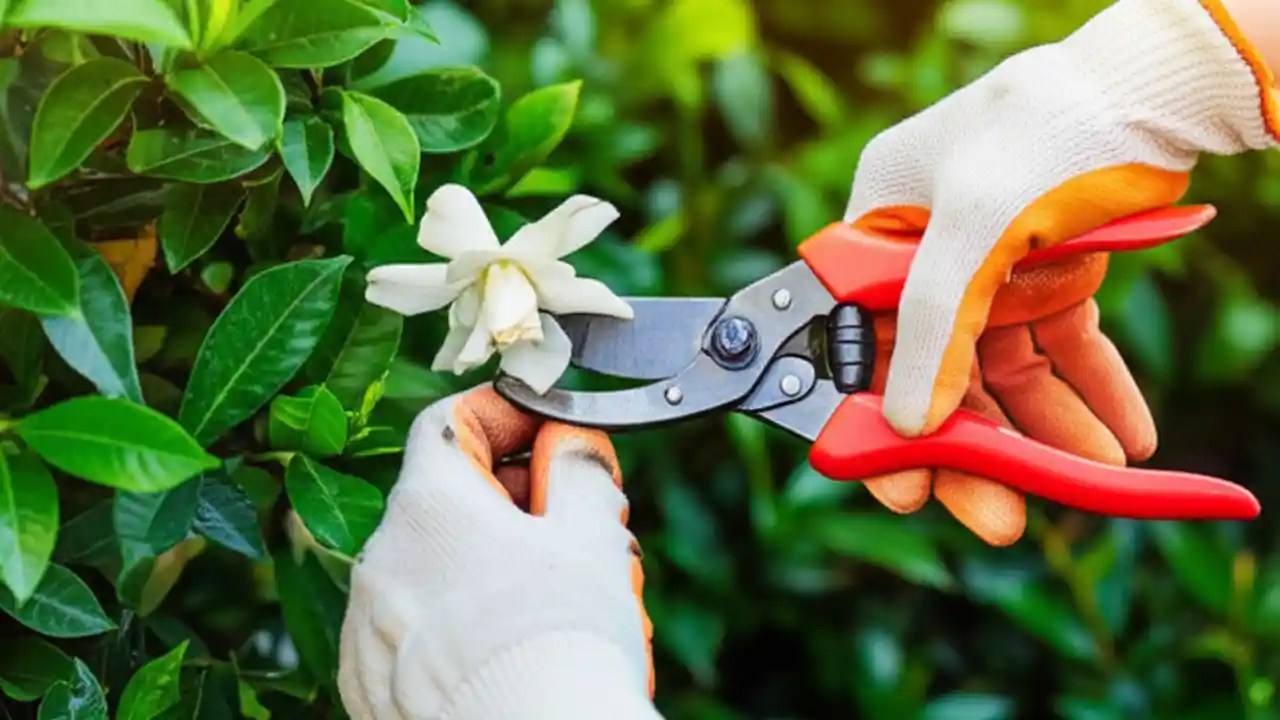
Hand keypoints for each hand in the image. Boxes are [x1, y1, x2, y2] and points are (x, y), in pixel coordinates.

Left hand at [337, 386, 658, 719]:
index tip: (550, 434)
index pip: (452, 422)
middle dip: (512, 502)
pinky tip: (506, 648)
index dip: (507, 417)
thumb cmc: (560, 642)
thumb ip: (578, 469)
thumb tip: (571, 446)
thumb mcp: (593, 534)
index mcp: (428, 504)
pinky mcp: (368, 683)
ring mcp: (366, 626)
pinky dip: (454, 625)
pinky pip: (412, 631)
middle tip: (572, 526)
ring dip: (485, 565)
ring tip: (551, 600)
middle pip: (445, 500)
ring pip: (431, 569)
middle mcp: (381, 557)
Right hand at [844, 0, 1279, 545]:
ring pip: (998, 375)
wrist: (1149, 93)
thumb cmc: (1045, 132)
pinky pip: (1057, 351)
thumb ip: (934, 325)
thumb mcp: (974, 227)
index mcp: (873, 236)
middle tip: (1001, 514)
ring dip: (1039, 430)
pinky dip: (1085, 393)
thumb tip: (909, 423)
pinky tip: (1118, 437)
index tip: (904, 489)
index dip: (877, 422)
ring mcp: (987, 274)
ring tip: (1086, 476)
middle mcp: (922, 261)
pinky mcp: (1048, 279)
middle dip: (970, 448)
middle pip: (932, 376)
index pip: (861, 349)